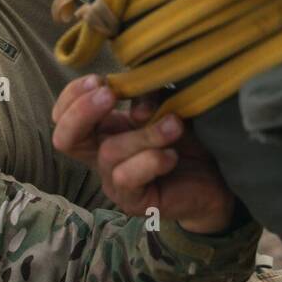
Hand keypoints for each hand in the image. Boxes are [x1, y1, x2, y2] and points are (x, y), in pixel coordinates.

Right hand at [52, 76, 237, 234]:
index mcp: (105, 129)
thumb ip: (147, 98)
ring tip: (174, 126)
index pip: (65, 114)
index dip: (74, 94)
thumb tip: (136, 110)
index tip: (101, 80)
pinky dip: (151, 161)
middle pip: (64, 138)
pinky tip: (172, 156)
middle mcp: (102, 155)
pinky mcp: (133, 201)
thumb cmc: (187, 139)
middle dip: (81, 112)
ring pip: (109, 153)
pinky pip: (127, 178)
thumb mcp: (166, 107)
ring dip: (143, 134)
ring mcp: (115, 181)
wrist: (216, 178)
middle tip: (110, 95)